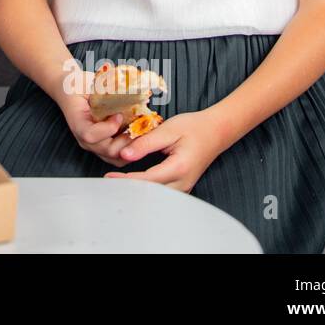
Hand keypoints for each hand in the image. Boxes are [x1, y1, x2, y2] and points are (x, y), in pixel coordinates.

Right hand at [57, 71, 137, 167]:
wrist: (70, 91)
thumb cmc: (77, 86)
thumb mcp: (84, 83)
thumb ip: (101, 88)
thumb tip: (124, 88)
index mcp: (77, 123)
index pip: (89, 135)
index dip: (107, 128)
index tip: (119, 115)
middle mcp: (84, 139)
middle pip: (106, 150)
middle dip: (125, 140)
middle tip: (136, 126)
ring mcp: (94, 145)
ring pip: (115, 157)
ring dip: (131, 146)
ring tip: (140, 131)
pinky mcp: (103, 146)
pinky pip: (118, 156)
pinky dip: (131, 149)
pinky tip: (138, 136)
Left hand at [103, 110, 230, 192]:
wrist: (216, 131)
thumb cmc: (193, 128)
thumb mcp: (168, 130)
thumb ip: (145, 143)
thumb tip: (124, 155)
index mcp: (179, 168)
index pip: (148, 180)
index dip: (126, 180)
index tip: (109, 177)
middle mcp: (183, 182)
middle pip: (151, 193)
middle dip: (129, 189)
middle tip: (108, 182)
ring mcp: (184, 187)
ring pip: (156, 197)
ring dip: (137, 191)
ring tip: (116, 183)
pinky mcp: (182, 186)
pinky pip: (161, 193)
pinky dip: (146, 190)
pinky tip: (132, 183)